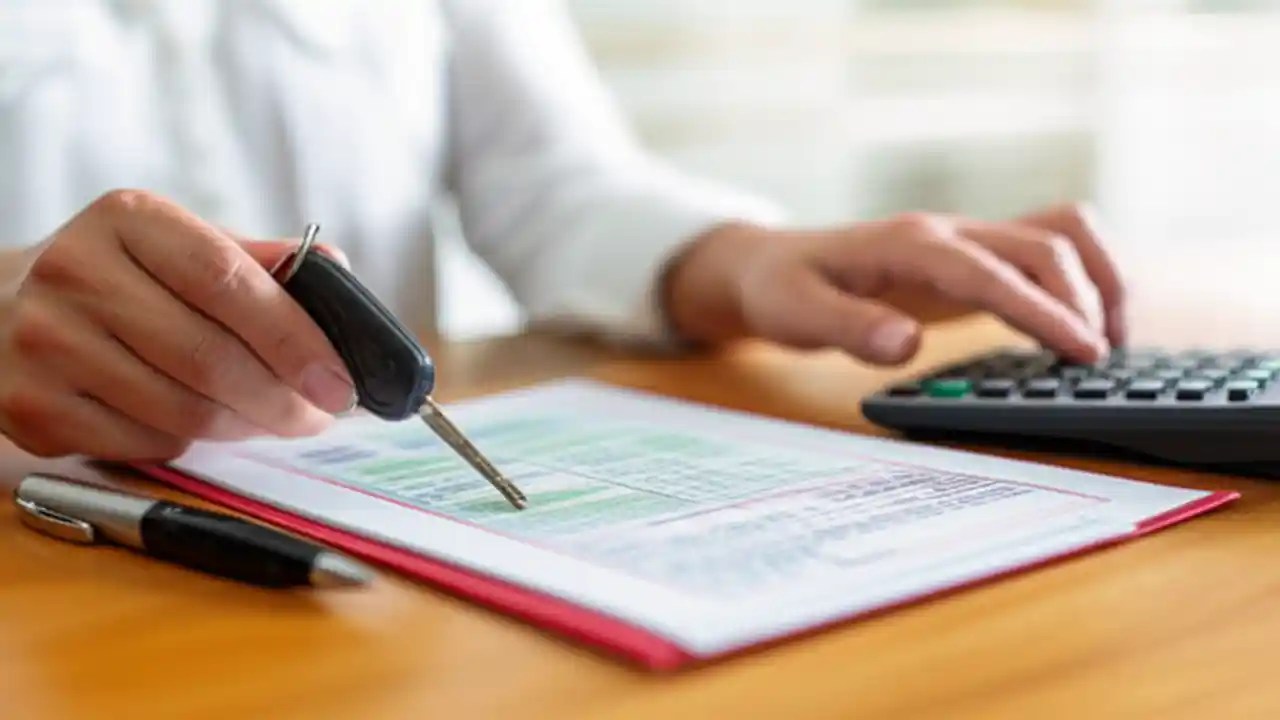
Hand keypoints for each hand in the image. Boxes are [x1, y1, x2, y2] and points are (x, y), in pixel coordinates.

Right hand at [0, 190, 354, 459]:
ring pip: (183, 410)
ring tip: (272, 419)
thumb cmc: (117, 277)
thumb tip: (337, 272)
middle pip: (210, 358)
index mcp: (129, 219)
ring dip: (245, 426)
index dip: (295, 338)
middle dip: (283, 399)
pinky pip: (145, 442)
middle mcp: (76, 271)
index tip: (339, 380)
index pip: (229, 282)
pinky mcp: (32, 407)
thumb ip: (255, 261)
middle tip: (319, 416)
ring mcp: (45, 343)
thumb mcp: (176, 245)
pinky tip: (202, 425)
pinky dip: (190, 442)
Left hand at [664, 204, 1125, 364]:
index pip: (993, 272)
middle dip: (1083, 298)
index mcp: (910, 244)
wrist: (769, 265)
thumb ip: (850, 329)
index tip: (1083, 351)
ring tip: (1105, 343)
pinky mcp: (971, 259)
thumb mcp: (797, 315)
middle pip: (1043, 244)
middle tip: (1096, 363)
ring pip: (1057, 235)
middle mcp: (947, 233)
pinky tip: (1077, 329)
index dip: (1043, 310)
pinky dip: (1078, 281)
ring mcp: (964, 241)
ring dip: (1095, 279)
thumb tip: (906, 343)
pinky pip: (1044, 253)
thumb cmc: (782, 290)